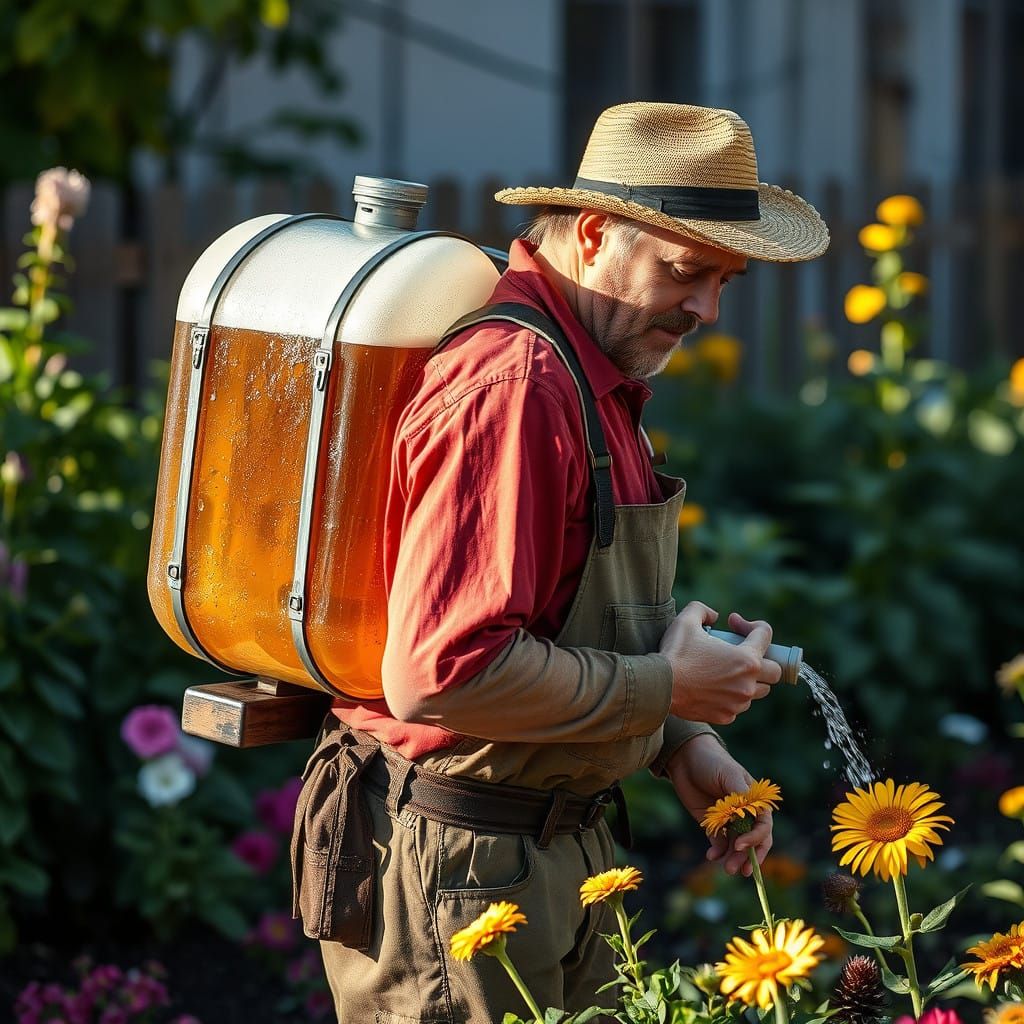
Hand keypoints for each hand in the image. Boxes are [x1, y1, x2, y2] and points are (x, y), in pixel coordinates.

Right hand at [658, 604, 782, 723]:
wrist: (658, 687)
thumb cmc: (674, 653)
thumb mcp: (686, 620)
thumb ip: (703, 610)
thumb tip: (714, 616)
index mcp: (746, 659)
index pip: (766, 635)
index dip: (752, 624)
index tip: (733, 623)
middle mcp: (748, 683)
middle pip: (774, 672)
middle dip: (763, 659)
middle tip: (743, 652)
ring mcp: (738, 703)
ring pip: (757, 691)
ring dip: (749, 680)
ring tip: (728, 671)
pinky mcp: (726, 716)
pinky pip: (738, 706)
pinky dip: (732, 696)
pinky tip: (714, 687)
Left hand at [665, 735, 772, 875]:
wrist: (685, 757)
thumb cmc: (712, 761)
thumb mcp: (729, 774)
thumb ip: (741, 795)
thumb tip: (752, 815)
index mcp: (755, 801)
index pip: (764, 826)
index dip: (756, 839)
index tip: (741, 846)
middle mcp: (744, 813)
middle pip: (753, 841)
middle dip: (748, 856)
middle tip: (737, 870)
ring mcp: (728, 820)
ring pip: (737, 846)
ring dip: (734, 858)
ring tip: (727, 869)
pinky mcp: (712, 824)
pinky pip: (719, 843)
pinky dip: (718, 852)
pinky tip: (711, 856)